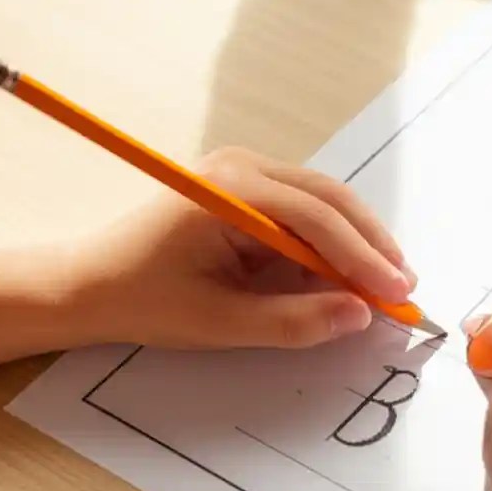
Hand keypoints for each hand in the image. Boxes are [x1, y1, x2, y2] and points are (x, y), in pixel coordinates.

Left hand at [67, 146, 414, 349]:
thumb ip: (293, 321)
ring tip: (387, 280)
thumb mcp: (220, 322)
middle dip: (370, 244)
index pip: (316, 220)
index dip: (363, 259)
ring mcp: (242, 172)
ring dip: (357, 239)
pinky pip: (303, 208)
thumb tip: (358, 315)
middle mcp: (241, 168)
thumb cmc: (144, 301)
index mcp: (230, 191)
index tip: (398, 295)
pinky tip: (351, 267)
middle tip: (404, 287)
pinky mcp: (244, 188)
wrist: (87, 284)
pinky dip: (332, 237)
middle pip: (328, 199)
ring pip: (322, 200)